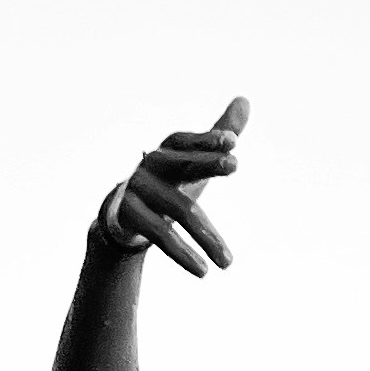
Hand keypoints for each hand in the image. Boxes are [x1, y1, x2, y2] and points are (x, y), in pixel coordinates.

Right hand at [98, 95, 248, 276]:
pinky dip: (184, 254)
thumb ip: (218, 133)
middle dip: (208, 162)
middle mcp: (151, 165)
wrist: (124, 216)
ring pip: (179, 210)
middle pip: (182, 164)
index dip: (208, 139)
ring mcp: (137, 190)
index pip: (187, 141)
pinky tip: (204, 271)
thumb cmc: (168, 183)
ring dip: (207, 236)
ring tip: (229, 263)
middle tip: (236, 164)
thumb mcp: (193, 161)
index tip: (233, 141)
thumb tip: (245, 99)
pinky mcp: (128, 216)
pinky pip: (161, 235)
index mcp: (168, 150)